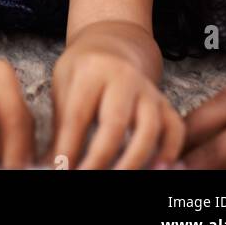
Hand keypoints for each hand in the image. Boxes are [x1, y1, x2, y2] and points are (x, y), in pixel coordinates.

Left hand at [38, 47, 184, 169]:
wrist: (113, 45)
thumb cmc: (84, 71)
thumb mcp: (64, 85)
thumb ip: (61, 125)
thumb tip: (50, 164)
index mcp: (91, 71)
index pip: (78, 115)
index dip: (69, 147)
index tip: (61, 170)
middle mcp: (123, 77)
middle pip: (115, 121)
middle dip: (100, 156)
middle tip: (86, 178)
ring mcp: (148, 90)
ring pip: (149, 127)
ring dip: (134, 159)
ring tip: (121, 178)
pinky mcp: (164, 103)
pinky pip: (175, 129)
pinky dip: (170, 151)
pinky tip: (157, 169)